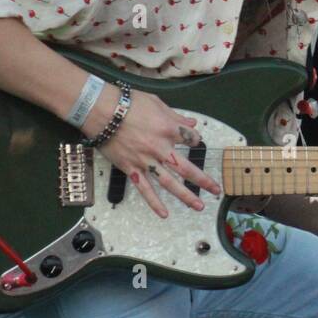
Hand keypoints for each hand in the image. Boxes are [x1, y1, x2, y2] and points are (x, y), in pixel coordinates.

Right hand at [83, 85, 222, 217]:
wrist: (101, 111)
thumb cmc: (128, 103)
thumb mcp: (157, 103)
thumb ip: (176, 116)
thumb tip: (193, 123)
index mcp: (169, 129)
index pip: (191, 138)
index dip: (195, 139)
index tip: (194, 140)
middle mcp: (161, 148)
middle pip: (187, 168)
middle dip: (203, 180)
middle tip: (216, 190)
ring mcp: (146, 161)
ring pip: (169, 183)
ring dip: (186, 196)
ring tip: (199, 206)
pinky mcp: (131, 169)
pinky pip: (144, 189)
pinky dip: (154, 203)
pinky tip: (164, 214)